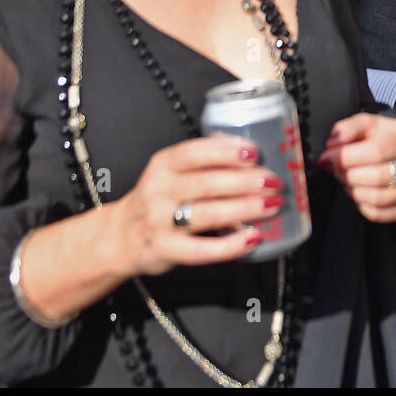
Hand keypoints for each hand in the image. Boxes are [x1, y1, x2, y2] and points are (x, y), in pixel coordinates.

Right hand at [111, 133, 283, 274]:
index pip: (195, 153)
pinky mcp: (166, 250)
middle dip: (247, 182)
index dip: (226, 152)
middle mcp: (159, 190)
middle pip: (208, 183)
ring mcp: (160, 222)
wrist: (121, 236)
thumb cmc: (157, 199)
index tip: (254, 153)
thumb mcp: (170, 171)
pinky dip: (232, 245)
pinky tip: (253, 237)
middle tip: (274, 182)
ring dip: (245, 209)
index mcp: (163, 165)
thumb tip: (242, 145)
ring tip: (272, 205)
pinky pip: (203, 250)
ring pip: (209, 214)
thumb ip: (202, 158)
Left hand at [316, 112, 395, 221]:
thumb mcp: (367, 123)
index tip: (326, 159)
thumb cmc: (383, 136)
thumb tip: (332, 145)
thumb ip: (348, 128)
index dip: (346, 157)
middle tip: (336, 169)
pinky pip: (379, 214)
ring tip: (347, 179)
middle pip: (377, 177)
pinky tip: (358, 192)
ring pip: (378, 198)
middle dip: (348, 174)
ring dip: (353, 191)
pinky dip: (361, 205)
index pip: (377, 151)